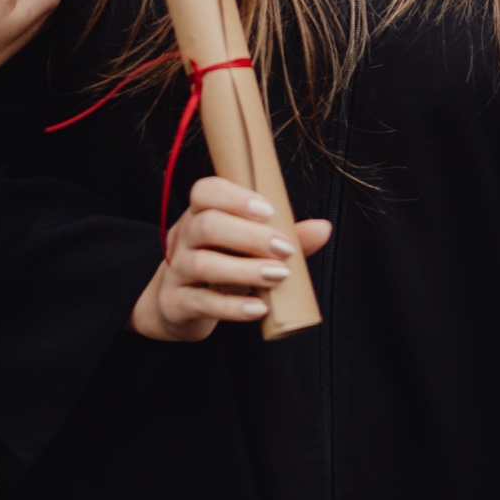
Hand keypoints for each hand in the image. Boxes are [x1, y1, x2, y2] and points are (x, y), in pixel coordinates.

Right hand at [128, 176, 331, 342]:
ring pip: (202, 263)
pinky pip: (201, 303)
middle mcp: (184, 238)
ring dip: (245, 270)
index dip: (235, 197)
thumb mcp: (246, 249)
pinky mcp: (175, 304)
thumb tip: (323, 227)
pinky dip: (232, 306)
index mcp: (199, 214)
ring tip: (278, 276)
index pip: (205, 191)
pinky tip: (258, 309)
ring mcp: (176, 271)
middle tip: (284, 250)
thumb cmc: (219, 268)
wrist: (176, 307)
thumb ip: (283, 236)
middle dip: (250, 236)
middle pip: (206, 225)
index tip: (268, 212)